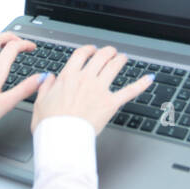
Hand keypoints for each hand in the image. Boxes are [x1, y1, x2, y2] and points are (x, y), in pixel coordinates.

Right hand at [30, 44, 152, 134]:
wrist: (61, 139)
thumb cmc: (50, 124)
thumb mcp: (40, 102)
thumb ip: (46, 87)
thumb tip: (49, 78)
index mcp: (68, 77)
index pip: (81, 54)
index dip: (89, 49)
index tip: (92, 50)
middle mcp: (85, 79)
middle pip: (100, 57)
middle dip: (107, 52)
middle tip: (111, 52)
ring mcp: (99, 90)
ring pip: (114, 67)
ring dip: (120, 59)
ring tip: (123, 58)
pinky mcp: (110, 104)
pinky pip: (129, 90)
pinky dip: (141, 83)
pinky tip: (149, 78)